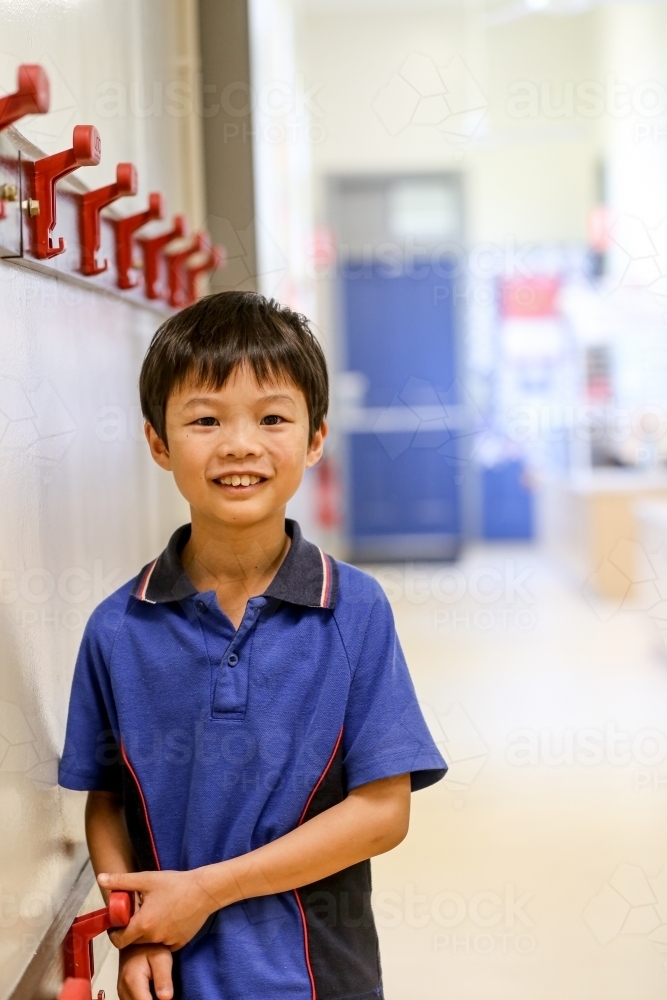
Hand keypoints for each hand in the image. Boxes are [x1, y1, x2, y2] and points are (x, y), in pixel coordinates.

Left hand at [99, 868, 215, 950]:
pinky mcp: (179, 944)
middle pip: (134, 941)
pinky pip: (165, 944)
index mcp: (143, 924)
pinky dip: (162, 935)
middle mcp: (153, 938)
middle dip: (132, 930)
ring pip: (150, 942)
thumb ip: (122, 881)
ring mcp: (167, 943)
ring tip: (155, 913)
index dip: (115, 933)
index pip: (119, 940)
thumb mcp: (147, 879)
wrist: (204, 891)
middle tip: (138, 913)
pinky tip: (168, 920)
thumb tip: (101, 879)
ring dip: (148, 933)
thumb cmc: (175, 884)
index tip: (118, 924)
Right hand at [118, 943, 172, 999]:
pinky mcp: (123, 992)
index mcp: (132, 981)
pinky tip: (153, 993)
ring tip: (159, 991)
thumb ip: (163, 978)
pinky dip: (143, 999)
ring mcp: (121, 991)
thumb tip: (167, 999)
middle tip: (165, 992)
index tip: (167, 997)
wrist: (136, 937)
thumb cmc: (151, 946)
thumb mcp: (162, 957)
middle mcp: (123, 989)